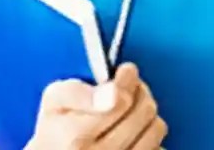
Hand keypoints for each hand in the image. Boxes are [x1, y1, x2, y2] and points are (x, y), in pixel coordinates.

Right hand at [25, 63, 166, 149]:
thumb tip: (113, 91)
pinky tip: (133, 133)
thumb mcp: (54, 101)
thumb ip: (78, 91)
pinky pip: (160, 147)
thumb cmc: (56, 130)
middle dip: (138, 92)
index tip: (126, 71)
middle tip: (126, 89)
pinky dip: (149, 135)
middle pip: (143, 111)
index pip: (120, 100)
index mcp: (76, 138)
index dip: (127, 79)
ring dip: (147, 113)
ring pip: (156, 128)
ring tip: (131, 109)